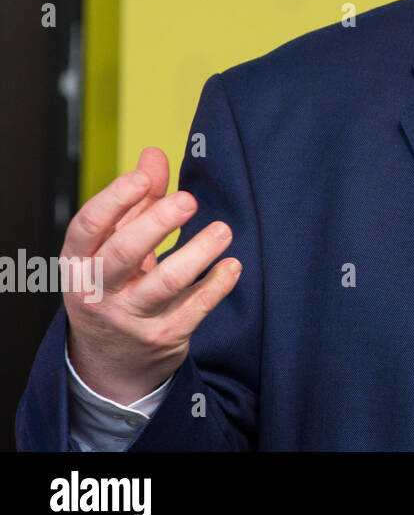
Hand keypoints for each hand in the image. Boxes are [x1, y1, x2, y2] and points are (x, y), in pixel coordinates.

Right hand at [62, 147, 241, 404]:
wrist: (113, 360)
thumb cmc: (116, 284)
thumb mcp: (115, 244)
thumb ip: (138, 200)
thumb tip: (153, 154)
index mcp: (80, 261)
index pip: (88, 227)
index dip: (113, 201)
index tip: (141, 179)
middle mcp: (99, 290)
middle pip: (124, 252)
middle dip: (157, 224)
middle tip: (189, 200)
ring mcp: (131, 317)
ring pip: (165, 283)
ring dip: (197, 253)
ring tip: (223, 230)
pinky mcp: (164, 336)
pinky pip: (195, 309)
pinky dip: (216, 285)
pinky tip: (233, 265)